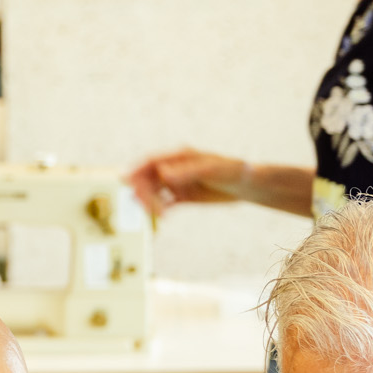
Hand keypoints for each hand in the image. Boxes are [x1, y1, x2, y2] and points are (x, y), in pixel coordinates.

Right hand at [124, 148, 245, 216]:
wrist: (247, 184)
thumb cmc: (232, 170)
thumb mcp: (210, 169)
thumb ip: (186, 172)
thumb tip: (162, 174)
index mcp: (179, 156)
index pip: (151, 161)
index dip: (136, 169)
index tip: (125, 180)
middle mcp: (174, 168)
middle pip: (148, 178)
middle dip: (144, 191)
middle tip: (148, 207)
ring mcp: (177, 183)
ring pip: (154, 192)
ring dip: (150, 202)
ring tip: (159, 214)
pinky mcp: (182, 197)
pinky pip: (164, 203)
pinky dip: (159, 209)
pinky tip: (162, 216)